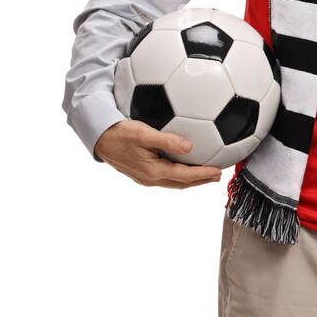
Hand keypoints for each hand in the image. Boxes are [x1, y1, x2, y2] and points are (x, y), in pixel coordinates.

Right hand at [94, 119, 222, 188]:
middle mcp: (150, 178)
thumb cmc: (119, 133)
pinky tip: (183, 167)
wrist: (98, 139)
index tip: (218, 172)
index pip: (185, 176)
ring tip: (205, 175)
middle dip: (201, 180)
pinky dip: (179, 175)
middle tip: (217, 176)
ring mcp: (145, 178)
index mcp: (153, 171)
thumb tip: (190, 146)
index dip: (203, 174)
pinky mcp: (141, 174)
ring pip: (174, 182)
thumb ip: (167, 140)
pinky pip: (166, 177)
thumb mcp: (143, 133)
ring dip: (191, 179)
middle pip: (182, 183)